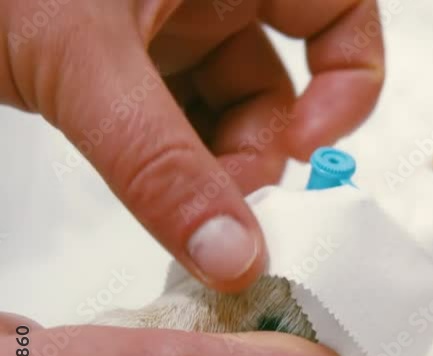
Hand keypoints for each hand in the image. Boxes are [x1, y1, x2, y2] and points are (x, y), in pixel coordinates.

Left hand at [0, 0, 383, 291]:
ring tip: (187, 211)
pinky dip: (173, 164)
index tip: (310, 146)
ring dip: (218, 168)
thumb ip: (160, 164)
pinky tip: (156, 196)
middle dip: (266, 147)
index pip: (342, 10)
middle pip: (285, 77)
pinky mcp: (123, 57)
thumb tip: (233, 254)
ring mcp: (165, 22)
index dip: (349, 80)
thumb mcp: (82, 58)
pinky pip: (174, 119)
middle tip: (235, 204)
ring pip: (228, 108)